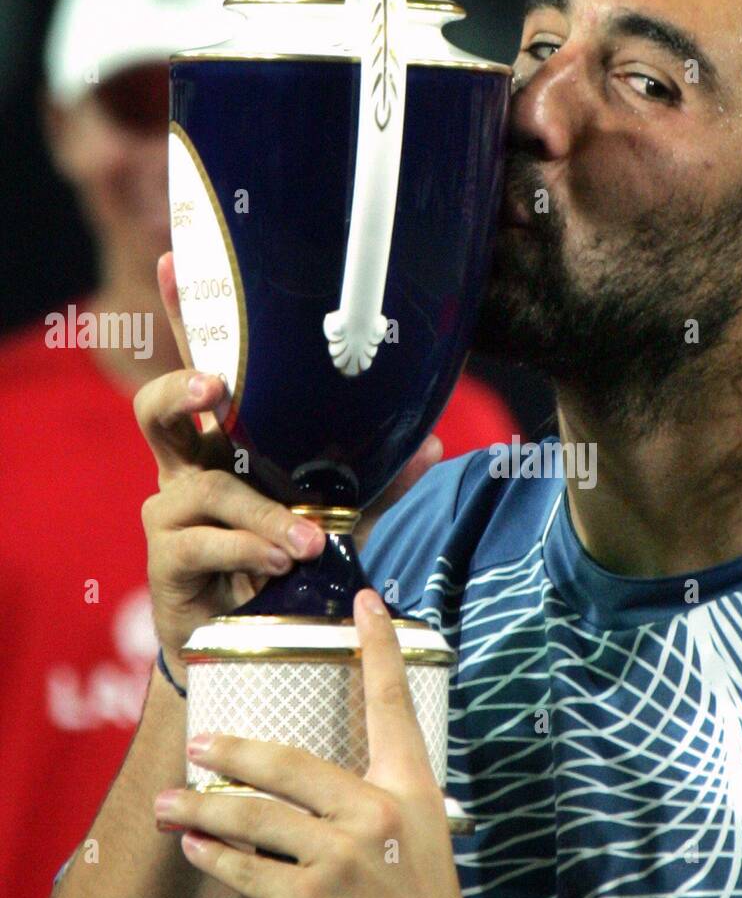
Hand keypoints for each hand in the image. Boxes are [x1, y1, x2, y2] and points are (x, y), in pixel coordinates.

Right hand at [137, 253, 443, 681]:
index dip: (187, 315)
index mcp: (223, 443)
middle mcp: (186, 468)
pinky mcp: (166, 559)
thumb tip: (430, 442)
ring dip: (261, 514)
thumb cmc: (288, 561)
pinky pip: (201, 545)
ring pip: (205, 490)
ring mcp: (169, 512)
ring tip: (308, 542)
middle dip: (180, 388)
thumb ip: (380, 480)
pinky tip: (282, 563)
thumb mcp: (342, 514)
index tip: (180, 258)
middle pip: (154, 408)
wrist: (251, 639)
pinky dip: (248, 551)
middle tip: (218, 386)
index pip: (200, 368)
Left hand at [153, 588, 495, 897]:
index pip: (393, 705)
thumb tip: (314, 782)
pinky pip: (245, 869)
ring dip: (202, 808)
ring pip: (253, 816)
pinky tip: (193, 848)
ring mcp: (341, 856)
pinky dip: (212, 857)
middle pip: (289, 761)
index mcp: (410, 789)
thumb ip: (376, 802)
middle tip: (198, 742)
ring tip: (169, 804)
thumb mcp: (420, 839)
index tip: (365, 600)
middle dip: (233, 750)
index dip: (378, 648)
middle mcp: (376, 811)